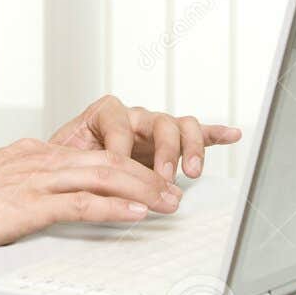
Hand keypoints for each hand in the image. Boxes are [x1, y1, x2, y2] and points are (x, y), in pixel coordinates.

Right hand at [0, 139, 182, 249]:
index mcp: (33, 155)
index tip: (150, 177)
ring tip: (169, 200)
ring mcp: (36, 181)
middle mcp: (40, 161)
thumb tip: (36, 193)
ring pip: (103, 176)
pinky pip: (81, 204)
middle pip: (108, 161)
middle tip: (174, 189)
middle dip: (147, 174)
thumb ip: (20, 182)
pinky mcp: (29, 205)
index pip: (91, 155)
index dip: (127, 164)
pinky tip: (136, 213)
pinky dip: (115, 207)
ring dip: (142, 189)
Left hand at [48, 95, 241, 180]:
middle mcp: (134, 116)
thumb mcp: (63, 161)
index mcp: (104, 114)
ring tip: (192, 170)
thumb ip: (73, 164)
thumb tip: (78, 179)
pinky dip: (215, 133)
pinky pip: (198, 132)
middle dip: (164, 151)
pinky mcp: (172, 141)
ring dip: (189, 148)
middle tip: (165, 176)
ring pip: (180, 126)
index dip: (121, 150)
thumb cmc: (65, 162)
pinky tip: (232, 135)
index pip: (118, 125)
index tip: (119, 172)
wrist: (66, 163)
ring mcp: (155, 127)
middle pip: (158, 122)